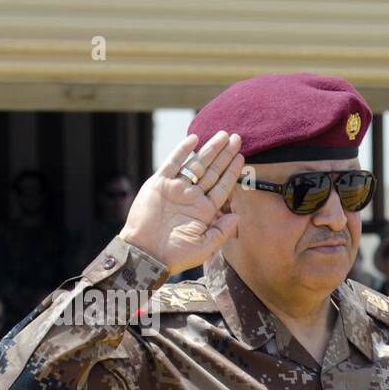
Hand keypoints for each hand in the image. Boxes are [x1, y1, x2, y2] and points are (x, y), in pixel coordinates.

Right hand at [118, 131, 245, 275]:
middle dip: (225, 155)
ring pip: (196, 164)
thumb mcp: (205, 246)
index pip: (222, 187)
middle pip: (212, 171)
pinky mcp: (160, 184)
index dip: (232, 172)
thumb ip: (222, 230)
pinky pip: (173, 163)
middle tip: (237, 138)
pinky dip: (183, 151)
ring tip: (223, 135)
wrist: (146, 253)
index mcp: (205, 211)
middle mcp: (192, 197)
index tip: (241, 157)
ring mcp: (176, 189)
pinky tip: (195, 139)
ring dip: (209, 150)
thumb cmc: (176, 254)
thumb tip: (238, 215)